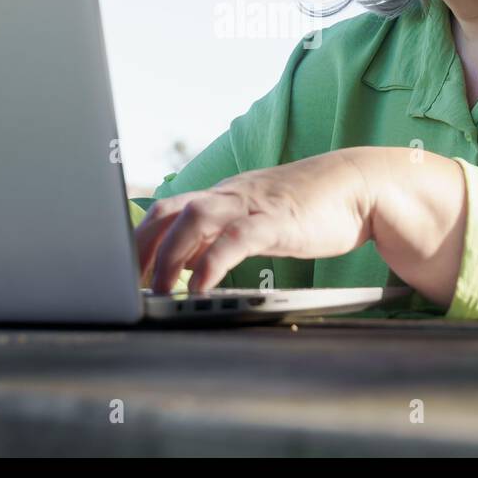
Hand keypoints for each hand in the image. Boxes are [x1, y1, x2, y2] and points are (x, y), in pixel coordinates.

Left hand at [134, 148, 376, 293]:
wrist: (358, 185)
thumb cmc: (307, 207)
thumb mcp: (254, 219)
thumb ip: (220, 235)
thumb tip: (183, 261)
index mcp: (221, 196)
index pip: (165, 210)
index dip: (138, 239)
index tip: (119, 271)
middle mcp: (228, 196)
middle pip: (168, 213)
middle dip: (141, 250)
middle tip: (125, 285)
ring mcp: (251, 206)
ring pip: (193, 220)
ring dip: (168, 258)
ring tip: (159, 292)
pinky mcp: (276, 221)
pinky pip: (234, 240)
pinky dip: (210, 263)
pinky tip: (199, 288)